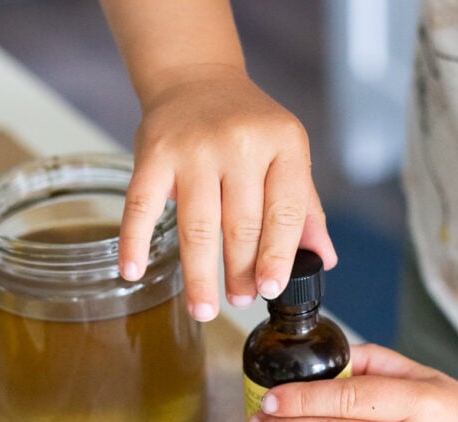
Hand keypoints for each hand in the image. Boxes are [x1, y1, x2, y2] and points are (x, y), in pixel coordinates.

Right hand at [118, 64, 336, 320]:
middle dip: (241, 273)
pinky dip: (134, 242)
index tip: (271, 289)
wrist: (197, 78)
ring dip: (200, 275)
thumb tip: (324, 260)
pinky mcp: (153, 153)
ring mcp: (193, 148)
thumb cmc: (248, 127)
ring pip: (197, 226)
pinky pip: (140, 205)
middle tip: (240, 300)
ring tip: (204, 308)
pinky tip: (134, 271)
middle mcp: (240, 143)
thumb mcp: (288, 155)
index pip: (286, 212)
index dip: (279, 256)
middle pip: (242, 225)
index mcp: (283, 144)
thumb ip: (305, 208)